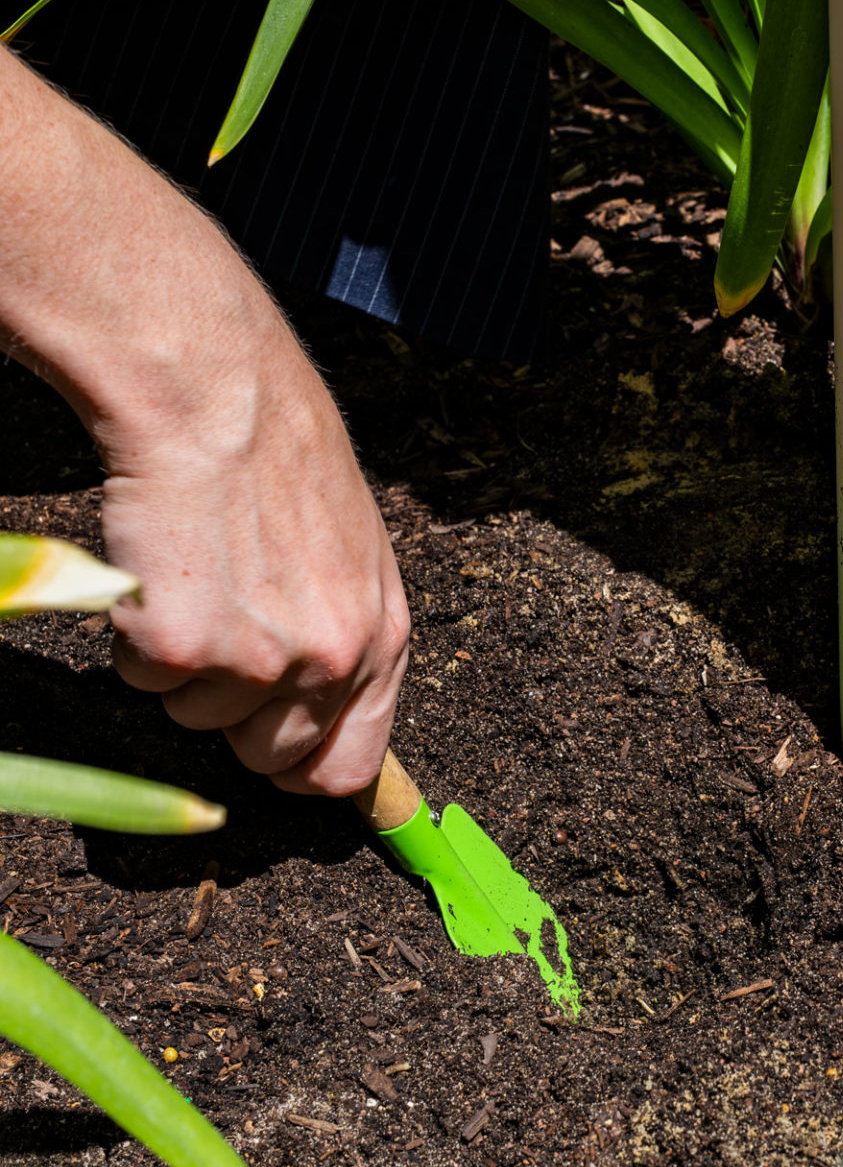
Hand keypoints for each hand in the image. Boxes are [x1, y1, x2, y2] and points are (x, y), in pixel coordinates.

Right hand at [101, 344, 411, 796]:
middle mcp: (330, 659)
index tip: (276, 755)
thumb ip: (352, 638)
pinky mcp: (179, 647)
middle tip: (229, 618)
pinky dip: (136, 633)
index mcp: (382, 637)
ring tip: (203, 570)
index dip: (304, 770)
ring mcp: (255, 660)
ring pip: (193, 718)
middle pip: (266, 757)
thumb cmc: (284, 458)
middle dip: (236, 710)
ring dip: (185, 662)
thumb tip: (335, 722)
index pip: (350, 769)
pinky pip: (140, 679)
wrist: (218, 397)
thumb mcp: (359, 553)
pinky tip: (164, 563)